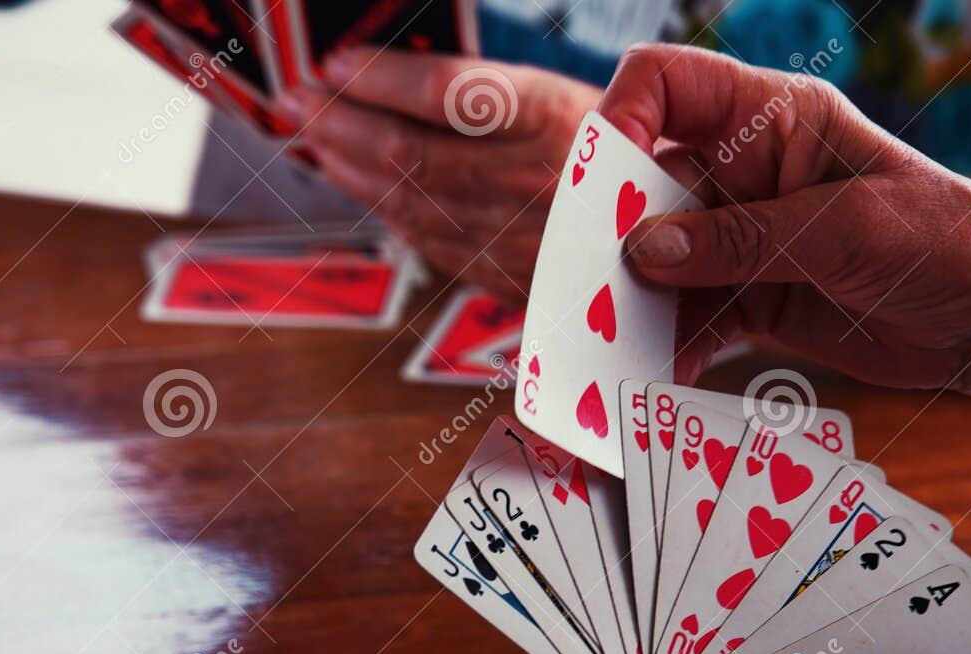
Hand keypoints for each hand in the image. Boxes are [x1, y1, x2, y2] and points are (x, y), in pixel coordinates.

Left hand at [280, 51, 599, 297]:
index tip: (337, 61)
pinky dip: (382, 208)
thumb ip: (491, 93)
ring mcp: (519, 236)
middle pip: (411, 152)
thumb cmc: (614, 154)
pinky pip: (428, 239)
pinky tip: (356, 183)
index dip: (382, 77)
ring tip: (312, 136)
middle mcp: (535, 182)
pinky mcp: (508, 275)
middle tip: (298, 100)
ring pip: (409, 201)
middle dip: (340, 123)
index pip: (449, 94)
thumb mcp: (570, 99)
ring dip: (348, 167)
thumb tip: (395, 75)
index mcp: (556, 120)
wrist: (671, 233)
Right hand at [601, 44, 970, 385]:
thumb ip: (740, 242)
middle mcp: (749, 171)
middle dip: (614, 236)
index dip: (621, 121)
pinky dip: (672, 346)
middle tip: (590, 292)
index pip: (666, 86)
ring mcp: (749, 239)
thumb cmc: (947, 242)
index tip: (602, 189)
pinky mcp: (757, 300)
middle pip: (648, 186)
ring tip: (615, 351)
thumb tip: (642, 252)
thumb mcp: (842, 232)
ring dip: (636, 305)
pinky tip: (659, 377)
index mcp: (775, 118)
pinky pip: (693, 318)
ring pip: (662, 261)